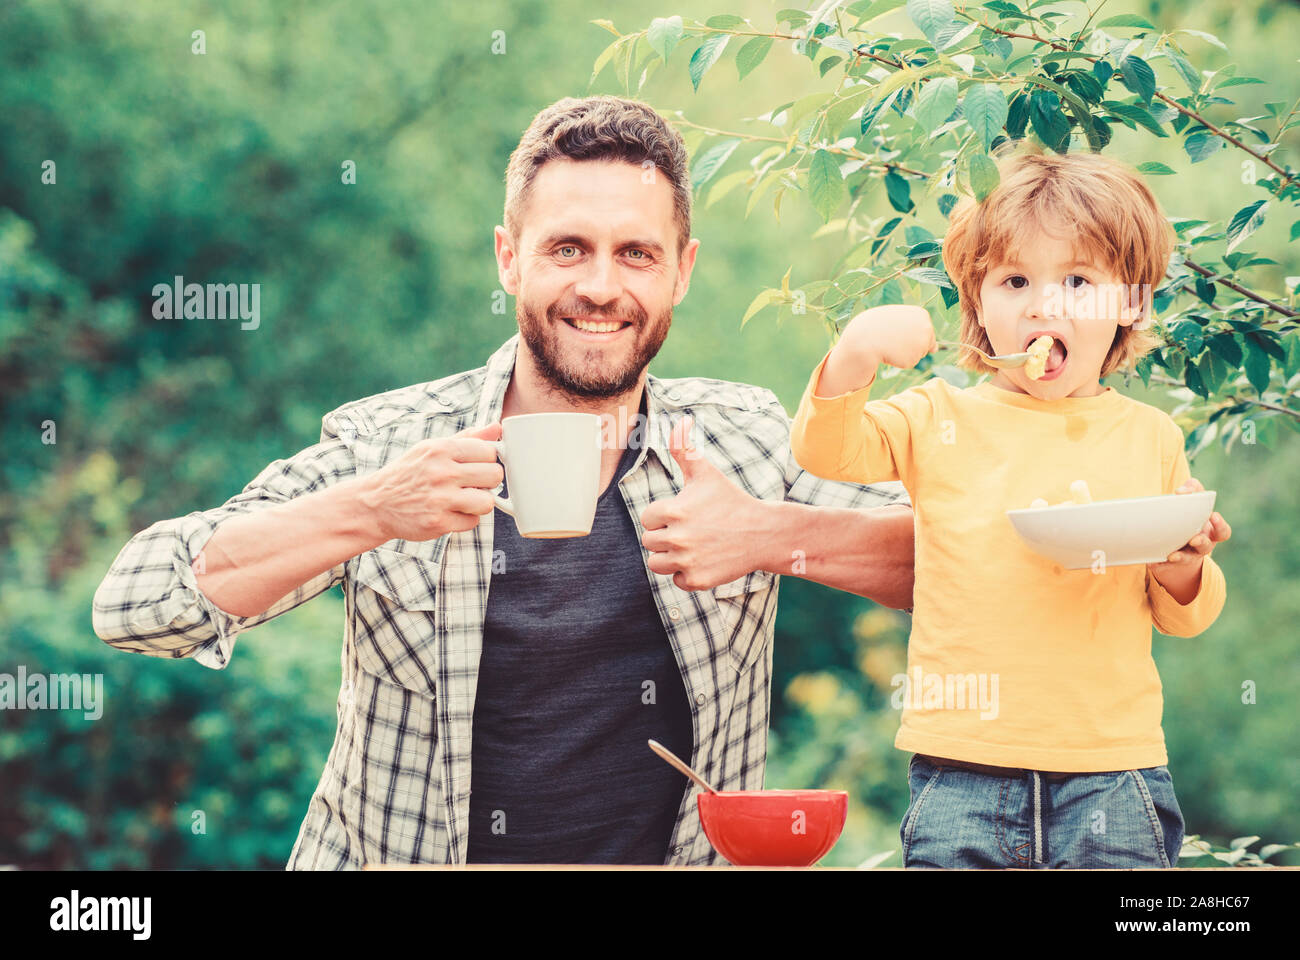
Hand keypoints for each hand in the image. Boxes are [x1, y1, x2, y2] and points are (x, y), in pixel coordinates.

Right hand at [362, 422, 504, 541]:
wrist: (376, 503)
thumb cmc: (409, 474)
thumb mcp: (432, 448)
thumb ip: (467, 438)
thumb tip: (497, 427)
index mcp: (441, 449)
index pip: (489, 451)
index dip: (487, 460)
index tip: (477, 466)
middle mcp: (441, 473)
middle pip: (494, 475)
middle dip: (487, 481)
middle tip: (472, 484)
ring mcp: (441, 499)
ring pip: (487, 502)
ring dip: (479, 503)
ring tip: (463, 499)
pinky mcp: (439, 523)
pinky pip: (472, 522)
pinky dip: (464, 519)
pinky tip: (450, 512)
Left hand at [639, 415, 765, 590]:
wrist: (763, 533)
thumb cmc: (731, 501)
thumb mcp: (706, 473)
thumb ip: (685, 448)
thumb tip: (680, 421)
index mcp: (674, 511)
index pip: (647, 518)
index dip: (663, 515)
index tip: (683, 513)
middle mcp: (678, 538)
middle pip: (650, 542)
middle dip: (665, 535)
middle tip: (691, 530)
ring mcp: (687, 561)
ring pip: (657, 563)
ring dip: (670, 556)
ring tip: (692, 545)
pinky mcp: (698, 580)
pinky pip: (676, 580)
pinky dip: (686, 573)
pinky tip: (703, 559)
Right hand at [838, 305, 935, 369]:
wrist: (863, 339)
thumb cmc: (877, 325)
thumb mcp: (898, 319)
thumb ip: (917, 329)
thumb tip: (936, 350)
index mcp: (922, 314)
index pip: (923, 329)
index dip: (907, 332)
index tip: (896, 329)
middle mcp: (926, 328)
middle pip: (924, 342)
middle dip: (909, 343)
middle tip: (893, 338)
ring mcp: (921, 345)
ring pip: (917, 353)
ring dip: (904, 351)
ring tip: (890, 344)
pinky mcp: (913, 359)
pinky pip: (909, 362)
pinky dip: (900, 360)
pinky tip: (890, 353)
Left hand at [1147, 477, 1230, 582]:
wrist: (1175, 542)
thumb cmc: (1186, 516)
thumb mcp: (1192, 502)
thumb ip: (1192, 490)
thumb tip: (1181, 491)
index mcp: (1210, 531)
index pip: (1222, 531)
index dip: (1220, 525)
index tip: (1213, 516)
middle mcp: (1201, 545)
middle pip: (1206, 546)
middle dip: (1201, 542)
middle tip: (1194, 539)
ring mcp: (1187, 555)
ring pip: (1187, 558)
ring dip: (1181, 556)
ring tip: (1173, 555)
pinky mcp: (1170, 562)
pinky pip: (1166, 565)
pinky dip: (1160, 563)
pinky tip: (1153, 562)